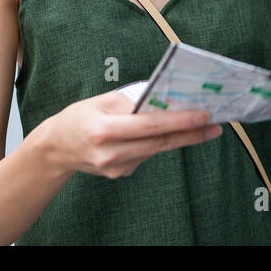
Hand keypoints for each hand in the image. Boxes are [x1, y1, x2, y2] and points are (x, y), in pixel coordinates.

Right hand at [39, 90, 222, 179]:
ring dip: (181, 138)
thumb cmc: (80, 118)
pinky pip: (146, 155)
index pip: (150, 126)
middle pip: (159, 143)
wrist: (55, 148)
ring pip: (156, 150)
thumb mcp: (102, 101)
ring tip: (203, 127)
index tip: (203, 116)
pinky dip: (157, 143)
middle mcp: (110, 153)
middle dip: (191, 134)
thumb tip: (165, 96)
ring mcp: (115, 167)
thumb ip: (133, 100)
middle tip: (215, 125)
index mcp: (104, 130)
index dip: (179, 122)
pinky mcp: (120, 174)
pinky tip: (165, 134)